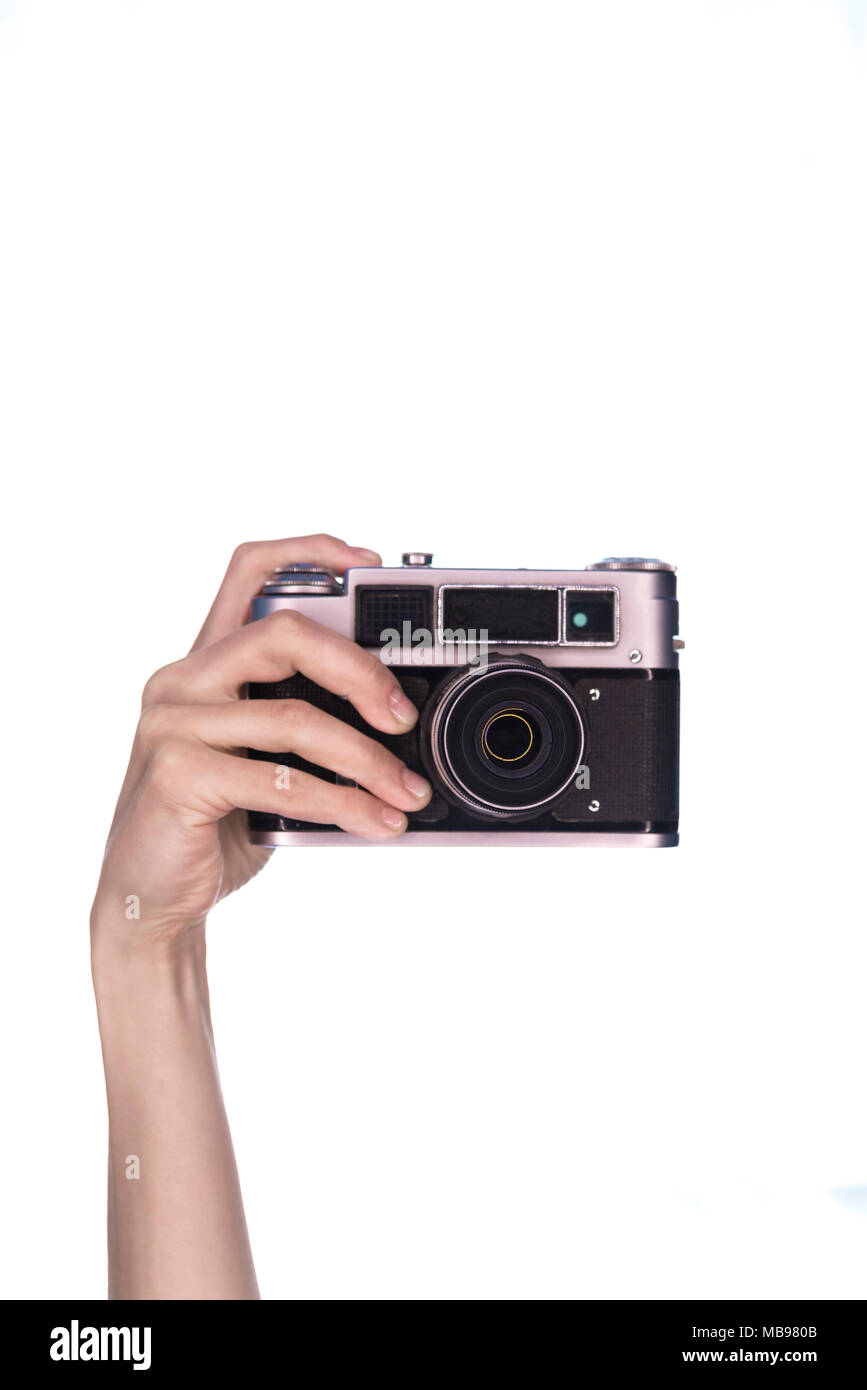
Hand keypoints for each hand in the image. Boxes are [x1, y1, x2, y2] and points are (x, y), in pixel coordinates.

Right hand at [91, 534, 432, 945]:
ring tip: (407, 791)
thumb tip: (398, 723)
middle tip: (403, 717)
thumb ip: (300, 722)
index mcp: (205, 663)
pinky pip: (281, 779)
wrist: (150, 897)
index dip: (310, 553)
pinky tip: (374, 822)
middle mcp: (182, 680)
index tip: (369, 564)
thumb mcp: (260, 759)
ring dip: (367, 760)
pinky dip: (342, 803)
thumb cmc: (213, 823)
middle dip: (359, 669)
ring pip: (293, 716)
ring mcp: (172, 724)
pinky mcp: (176, 774)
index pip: (248, 571)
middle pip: (283, 633)